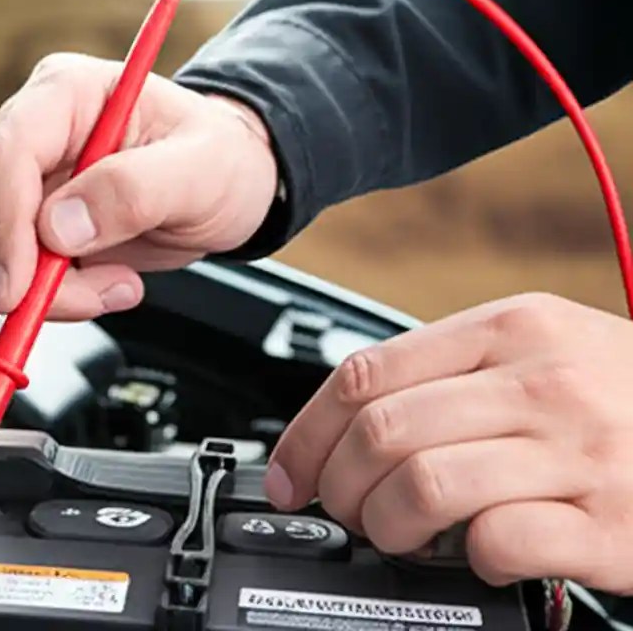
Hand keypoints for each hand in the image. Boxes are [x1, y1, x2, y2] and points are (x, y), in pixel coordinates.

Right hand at [0, 53, 278, 320]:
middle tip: (90, 298)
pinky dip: (51, 296)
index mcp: (67, 93)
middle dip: (23, 268)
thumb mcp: (202, 169)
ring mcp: (27, 179)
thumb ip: (133, 190)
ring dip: (41, 289)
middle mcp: (34, 130)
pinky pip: (8, 270)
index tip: (18, 286)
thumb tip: (57, 229)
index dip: (4, 223)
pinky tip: (107, 284)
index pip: (6, 152)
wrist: (230, 184)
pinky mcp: (29, 223)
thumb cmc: (221, 159)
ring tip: (116, 286)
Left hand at [266, 292, 632, 593]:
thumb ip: (457, 373)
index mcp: (515, 328)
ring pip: (423, 487)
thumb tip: (350, 422)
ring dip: (388, 525)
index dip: (306, 433)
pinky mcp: (609, 524)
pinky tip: (480, 555)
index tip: (289, 474)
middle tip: (345, 511)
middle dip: (339, 486)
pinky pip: (496, 542)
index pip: (366, 372)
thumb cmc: (632, 400)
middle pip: (381, 433)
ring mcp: (581, 452)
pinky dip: (468, 560)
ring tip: (401, 535)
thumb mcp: (549, 352)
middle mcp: (544, 382)